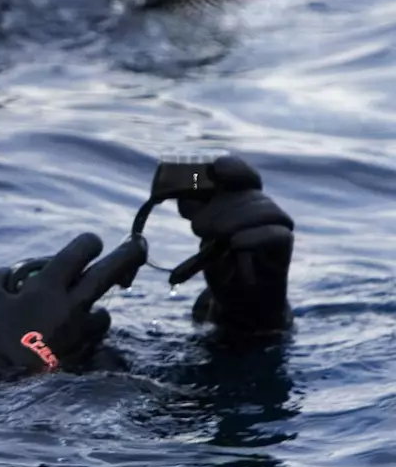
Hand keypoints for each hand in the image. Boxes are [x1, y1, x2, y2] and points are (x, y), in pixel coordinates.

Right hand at [0, 234, 146, 380]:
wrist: (0, 383)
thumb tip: (10, 273)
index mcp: (48, 286)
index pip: (80, 251)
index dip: (89, 242)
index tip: (91, 243)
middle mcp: (71, 306)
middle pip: (110, 273)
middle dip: (128, 255)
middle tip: (138, 245)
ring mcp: (80, 332)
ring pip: (104, 312)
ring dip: (95, 306)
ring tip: (79, 309)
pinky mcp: (81, 355)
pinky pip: (94, 338)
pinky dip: (88, 332)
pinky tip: (73, 333)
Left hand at [173, 155, 292, 329]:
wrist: (239, 299)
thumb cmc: (220, 262)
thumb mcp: (204, 236)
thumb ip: (197, 214)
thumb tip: (184, 196)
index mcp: (243, 198)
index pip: (244, 174)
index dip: (234, 168)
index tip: (216, 169)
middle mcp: (262, 207)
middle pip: (249, 193)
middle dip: (220, 206)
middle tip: (196, 226)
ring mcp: (276, 225)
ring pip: (265, 209)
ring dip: (235, 220)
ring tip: (212, 236)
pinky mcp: (283, 248)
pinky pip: (276, 234)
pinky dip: (254, 237)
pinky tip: (236, 243)